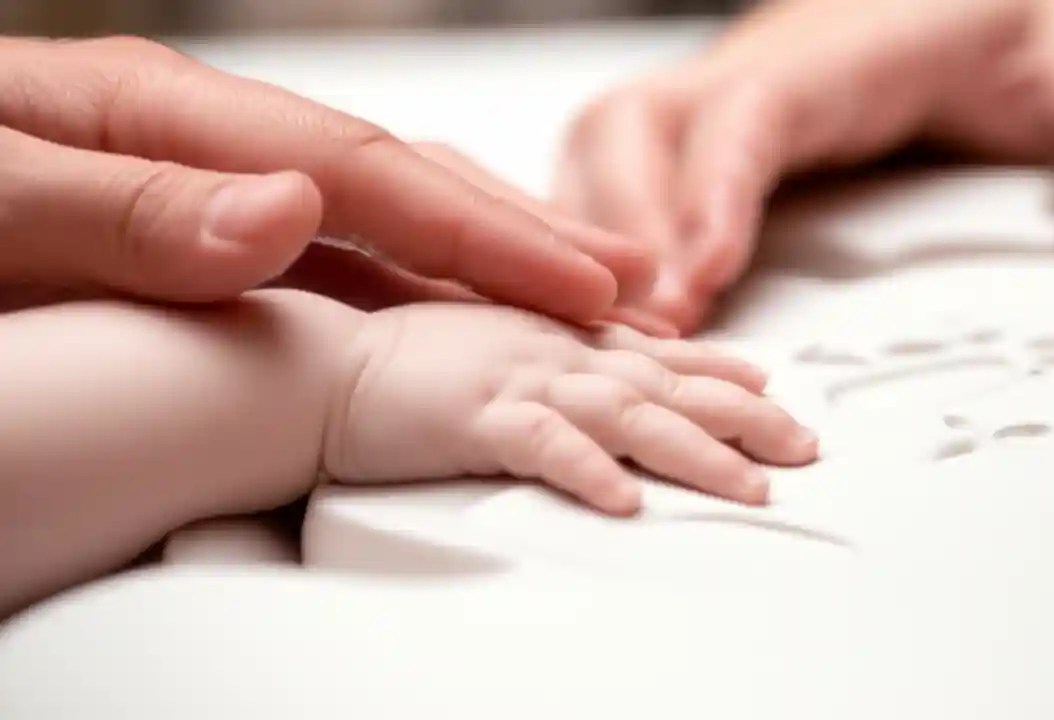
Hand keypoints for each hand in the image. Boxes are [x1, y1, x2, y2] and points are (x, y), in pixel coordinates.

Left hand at [0, 37, 654, 324]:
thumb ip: (125, 205)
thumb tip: (283, 209)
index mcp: (158, 117)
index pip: (360, 175)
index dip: (481, 233)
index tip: (585, 284)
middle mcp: (199, 147)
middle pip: (396, 185)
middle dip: (520, 238)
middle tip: (632, 287)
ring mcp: (200, 190)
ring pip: (376, 225)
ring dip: (483, 266)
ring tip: (576, 298)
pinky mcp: (186, 238)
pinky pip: (327, 262)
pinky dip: (408, 289)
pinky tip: (450, 311)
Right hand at [322, 303, 810, 514]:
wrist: (320, 363)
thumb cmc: (398, 359)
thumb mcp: (490, 348)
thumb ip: (549, 356)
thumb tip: (601, 372)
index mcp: (555, 337)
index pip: (654, 356)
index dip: (718, 370)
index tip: (771, 387)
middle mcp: (552, 352)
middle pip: (665, 387)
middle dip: (742, 417)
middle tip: (802, 445)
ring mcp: (518, 380)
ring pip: (626, 414)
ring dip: (694, 452)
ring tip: (748, 487)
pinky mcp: (475, 417)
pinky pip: (543, 445)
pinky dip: (588, 471)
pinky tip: (627, 502)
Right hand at [557, 0, 1053, 332]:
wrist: (935, 12)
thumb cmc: (990, 40)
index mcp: (831, 57)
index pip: (749, 112)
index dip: (711, 191)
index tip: (693, 280)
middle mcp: (748, 74)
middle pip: (636, 120)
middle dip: (615, 222)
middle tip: (631, 330)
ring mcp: (708, 103)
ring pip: (601, 143)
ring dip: (584, 233)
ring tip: (592, 331)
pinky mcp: (687, 139)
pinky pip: (602, 173)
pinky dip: (582, 235)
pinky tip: (590, 305)